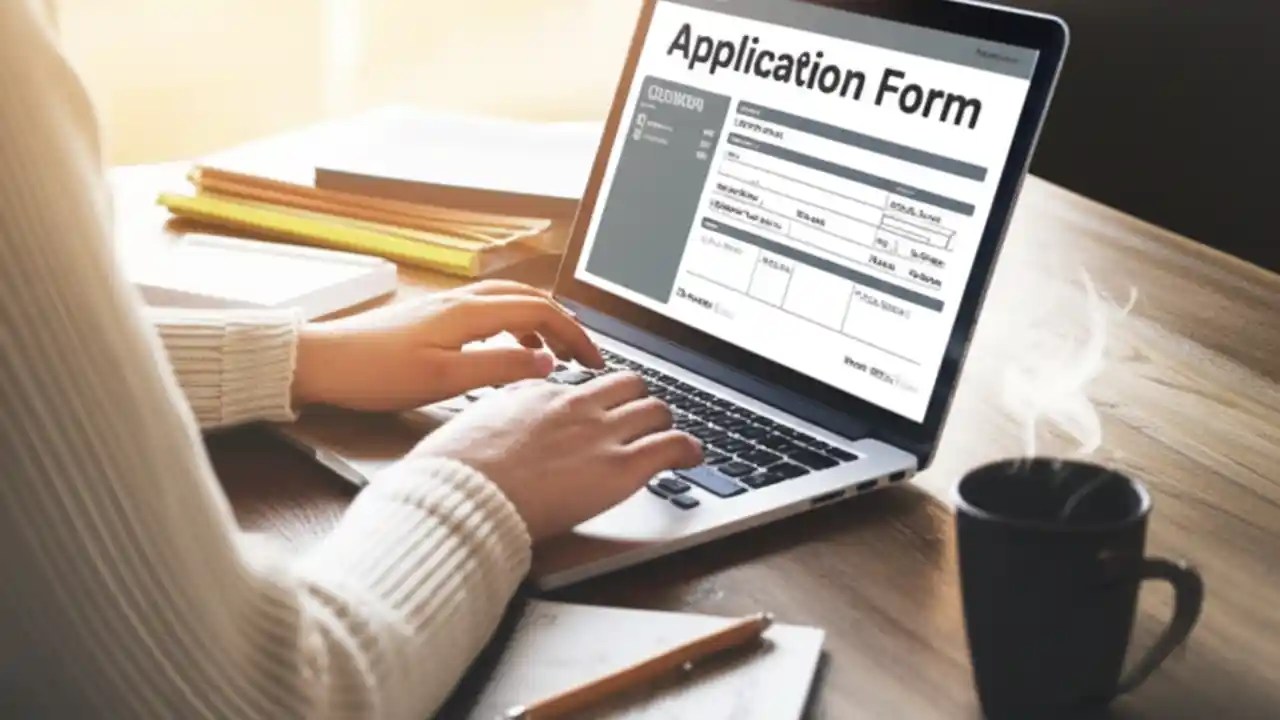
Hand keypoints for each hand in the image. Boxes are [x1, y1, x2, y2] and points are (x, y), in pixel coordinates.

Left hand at [292, 280, 601, 411]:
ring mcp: (443, 307)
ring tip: (553, 353)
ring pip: (507, 302)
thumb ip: (500, 369)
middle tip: (584, 354)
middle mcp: (459, 301)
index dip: (574, 334)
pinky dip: (511, 325)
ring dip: (538, 322)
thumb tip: (547, 364)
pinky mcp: (429, 318)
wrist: (319, 364)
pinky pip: (486, 311)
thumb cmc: (374, 374)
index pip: (539, 312)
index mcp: (468, 313)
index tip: (593, 359)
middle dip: (563, 324)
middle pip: (528, 299)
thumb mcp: (445, 380)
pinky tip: (505, 350)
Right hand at [408, 372, 702, 540]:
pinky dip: (689, 448)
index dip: (590, 401)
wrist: (464, 497)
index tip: (592, 413)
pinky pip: (672, 444)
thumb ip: (485, 427)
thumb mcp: (462, 432)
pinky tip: (692, 456)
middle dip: (636, 399)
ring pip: (654, 407)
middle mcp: (573, 405)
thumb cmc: (452, 475)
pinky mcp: (621, 468)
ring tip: (665, 437)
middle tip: (639, 419)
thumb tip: (476, 436)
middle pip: (625, 383)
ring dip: (662, 422)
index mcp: (535, 394)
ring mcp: (601, 434)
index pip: (576, 386)